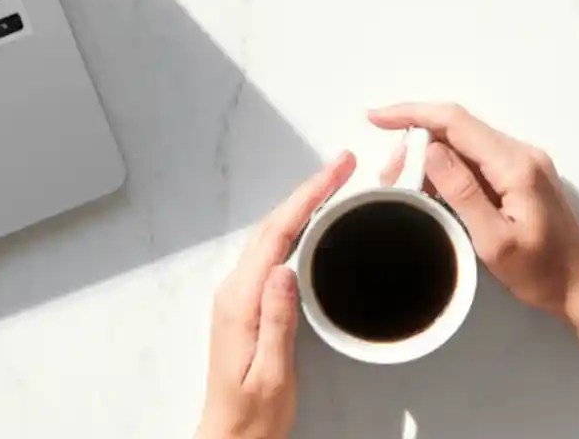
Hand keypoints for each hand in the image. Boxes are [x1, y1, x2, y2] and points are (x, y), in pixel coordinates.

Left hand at [196, 153, 356, 438]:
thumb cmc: (252, 416)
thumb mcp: (272, 374)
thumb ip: (277, 322)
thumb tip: (285, 271)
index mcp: (240, 302)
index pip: (276, 235)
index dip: (307, 197)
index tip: (335, 171)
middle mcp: (234, 291)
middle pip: (273, 225)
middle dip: (309, 190)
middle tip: (343, 164)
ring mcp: (238, 295)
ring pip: (272, 234)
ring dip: (302, 205)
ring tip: (333, 183)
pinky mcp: (246, 303)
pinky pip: (272, 251)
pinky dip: (295, 227)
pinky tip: (310, 223)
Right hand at [371, 103, 578, 322]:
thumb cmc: (541, 273)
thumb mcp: (494, 241)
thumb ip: (462, 192)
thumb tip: (431, 149)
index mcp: (515, 164)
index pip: (455, 121)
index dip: (411, 114)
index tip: (374, 119)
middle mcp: (522, 152)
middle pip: (458, 127)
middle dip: (416, 141)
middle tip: (389, 177)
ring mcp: (525, 161)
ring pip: (465, 141)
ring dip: (430, 155)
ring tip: (405, 186)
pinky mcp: (523, 175)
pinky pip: (477, 157)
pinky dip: (449, 166)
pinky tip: (433, 189)